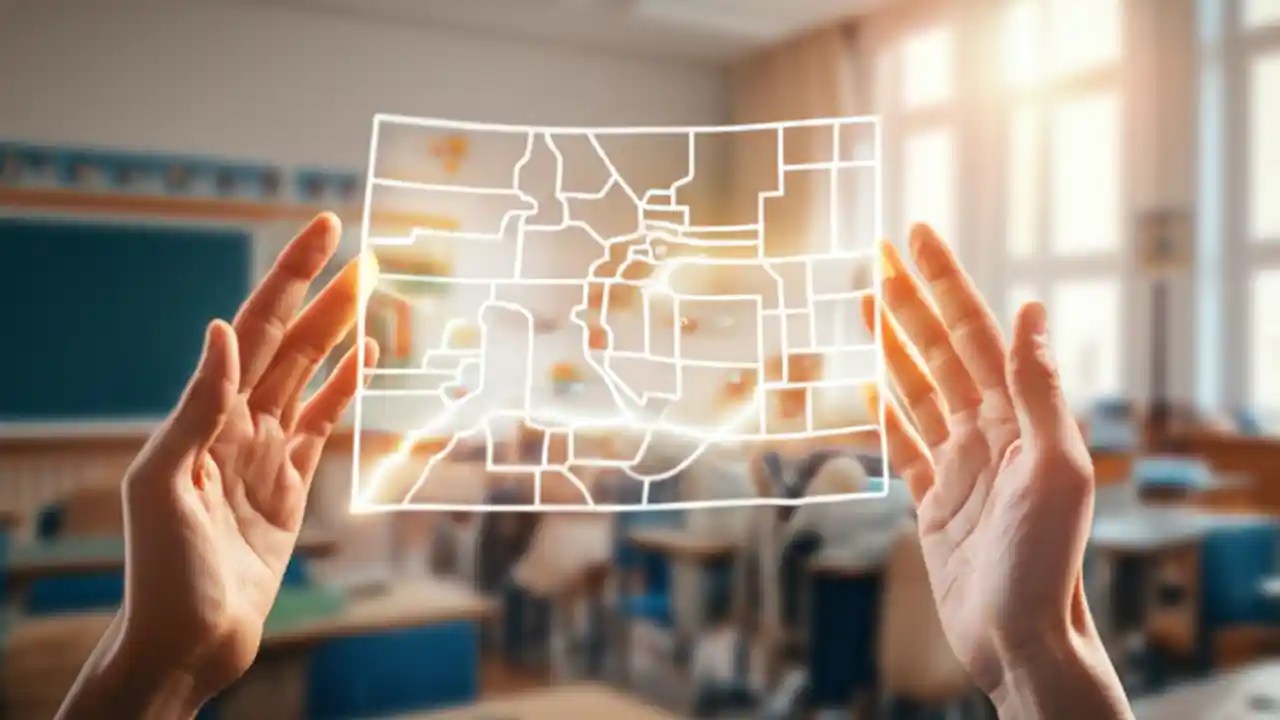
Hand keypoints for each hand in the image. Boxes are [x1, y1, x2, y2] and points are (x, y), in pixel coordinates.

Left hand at [59, 213, 378, 718]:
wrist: (188, 641)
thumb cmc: (164, 570)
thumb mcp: (165, 484)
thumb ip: (196, 407)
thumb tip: (218, 329)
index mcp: (205, 414)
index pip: (253, 328)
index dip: (290, 277)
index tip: (325, 231)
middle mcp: (236, 423)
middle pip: (290, 343)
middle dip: (324, 295)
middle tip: (363, 251)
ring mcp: (266, 452)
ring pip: (310, 376)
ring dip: (339, 332)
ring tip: (371, 291)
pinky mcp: (290, 485)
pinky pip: (323, 424)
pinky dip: (345, 389)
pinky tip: (364, 359)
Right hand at [862, 225, 1129, 718]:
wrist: (1018, 637)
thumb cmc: (1045, 559)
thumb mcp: (1053, 467)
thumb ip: (1038, 390)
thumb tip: (1034, 311)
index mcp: (1017, 417)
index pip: (975, 333)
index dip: (943, 282)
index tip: (914, 237)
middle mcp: (987, 433)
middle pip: (939, 351)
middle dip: (910, 300)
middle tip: (877, 253)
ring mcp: (958, 466)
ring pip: (918, 389)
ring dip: (893, 343)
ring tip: (866, 301)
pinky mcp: (933, 502)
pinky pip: (904, 445)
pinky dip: (886, 411)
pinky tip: (871, 382)